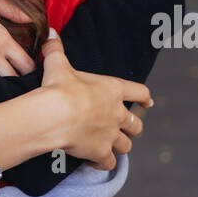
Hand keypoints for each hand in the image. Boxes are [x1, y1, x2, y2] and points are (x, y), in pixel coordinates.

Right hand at [40, 38, 151, 169]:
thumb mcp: (58, 65)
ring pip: (126, 146)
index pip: (139, 92)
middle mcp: (116, 114)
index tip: (148, 102)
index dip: (145, 97)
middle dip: (132, 127)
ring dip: (119, 146)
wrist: (54, 115)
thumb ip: (55, 49)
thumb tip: (49, 33)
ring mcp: (111, 135)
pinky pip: (109, 163)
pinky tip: (94, 162)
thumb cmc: (59, 87)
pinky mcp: (101, 153)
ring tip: (109, 146)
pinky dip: (103, 164)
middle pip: (136, 125)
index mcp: (112, 90)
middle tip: (124, 128)